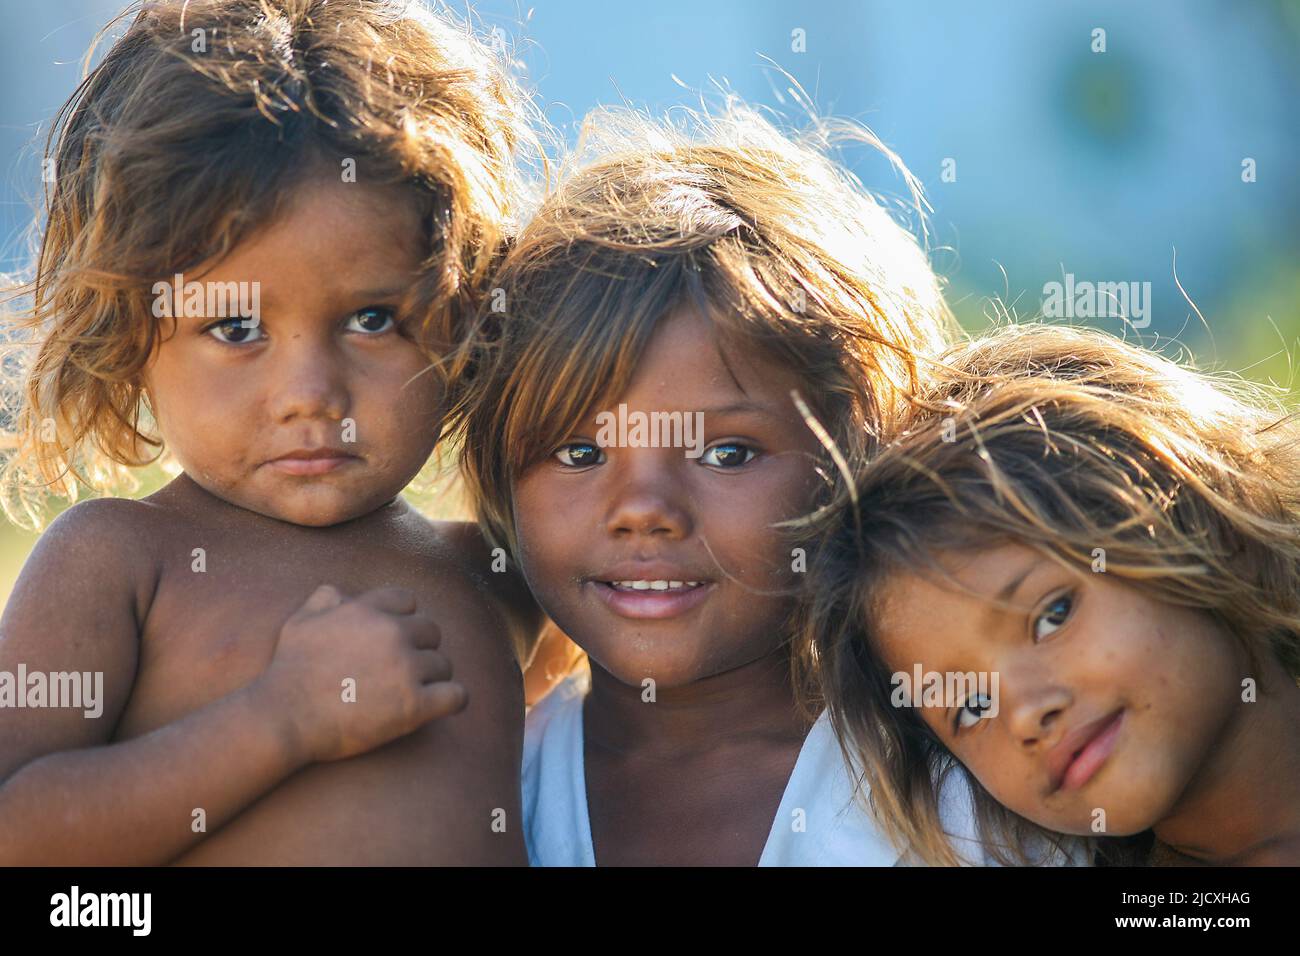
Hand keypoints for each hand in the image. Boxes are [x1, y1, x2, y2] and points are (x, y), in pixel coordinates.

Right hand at [259, 585, 466, 762]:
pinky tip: (440, 706)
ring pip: (443, 665)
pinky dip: (452, 701)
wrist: (285, 717)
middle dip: (420, 648)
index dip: (403, 620)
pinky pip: (456, 696)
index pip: (408, 601)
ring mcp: (406, 669)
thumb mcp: (300, 622)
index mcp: (368, 610)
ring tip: (413, 692)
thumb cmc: (289, 671)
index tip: (393, 641)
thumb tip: (338, 592)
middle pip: (431, 631)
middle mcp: (392, 634)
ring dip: (432, 677)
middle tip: (403, 670)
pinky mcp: (415, 705)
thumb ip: (323, 599)